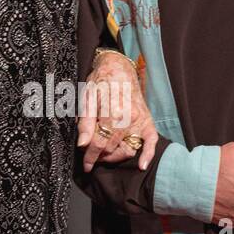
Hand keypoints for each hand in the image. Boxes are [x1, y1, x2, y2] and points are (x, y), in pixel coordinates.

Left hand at [78, 50, 158, 171]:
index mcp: (112, 111)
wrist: (119, 68)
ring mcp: (140, 120)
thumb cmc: (100, 81)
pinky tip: (141, 166)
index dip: (89, 156)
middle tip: (90, 154)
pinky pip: (151, 142)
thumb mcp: (86, 98)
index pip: (99, 143)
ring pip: (129, 150)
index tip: (85, 164)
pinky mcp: (147, 121)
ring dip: (116, 156)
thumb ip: (85, 123)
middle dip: (99, 155)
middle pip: (111, 148)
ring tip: (104, 155)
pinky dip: (147, 155)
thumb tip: (82, 144)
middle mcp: (129, 118)